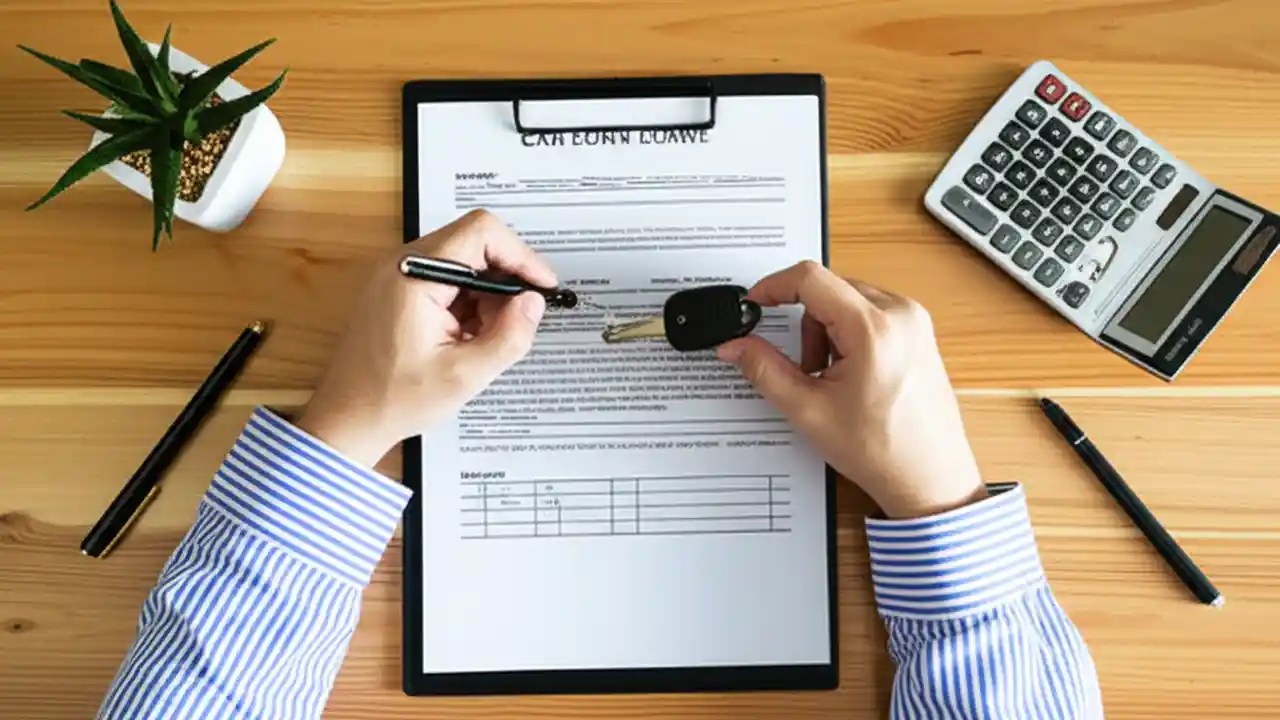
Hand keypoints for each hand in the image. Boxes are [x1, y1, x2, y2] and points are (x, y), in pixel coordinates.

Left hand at [295, 210, 555, 466]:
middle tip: (517, 321)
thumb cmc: (394, 400)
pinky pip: (448, 280)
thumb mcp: (464, 376)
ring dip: (488, 295)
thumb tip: (534, 303)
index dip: (520, 255)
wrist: (347, 418)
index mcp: (414, 274)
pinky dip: (469, 303)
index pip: (481, 232)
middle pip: (475, 244)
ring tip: (486, 340)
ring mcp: (398, 274)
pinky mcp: (400, 289)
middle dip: (505, 281)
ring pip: (464, 263)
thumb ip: (509, 337)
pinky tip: (468, 339)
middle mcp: (403, 263)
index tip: (541, 286)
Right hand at [717, 262, 985, 518]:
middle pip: (829, 290)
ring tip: (834, 379)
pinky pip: (871, 313)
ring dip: (828, 332)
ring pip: (849, 301)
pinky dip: (850, 335)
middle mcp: (901, 314)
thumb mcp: (808, 410)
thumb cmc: (881, 451)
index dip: (772, 287)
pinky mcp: (920, 332)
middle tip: (807, 371)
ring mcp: (915, 321)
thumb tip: (734, 345)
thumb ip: (764, 369)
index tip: (753, 305)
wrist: (929, 478)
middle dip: (806, 325)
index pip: (810, 278)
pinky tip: (854, 375)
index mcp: (874, 329)